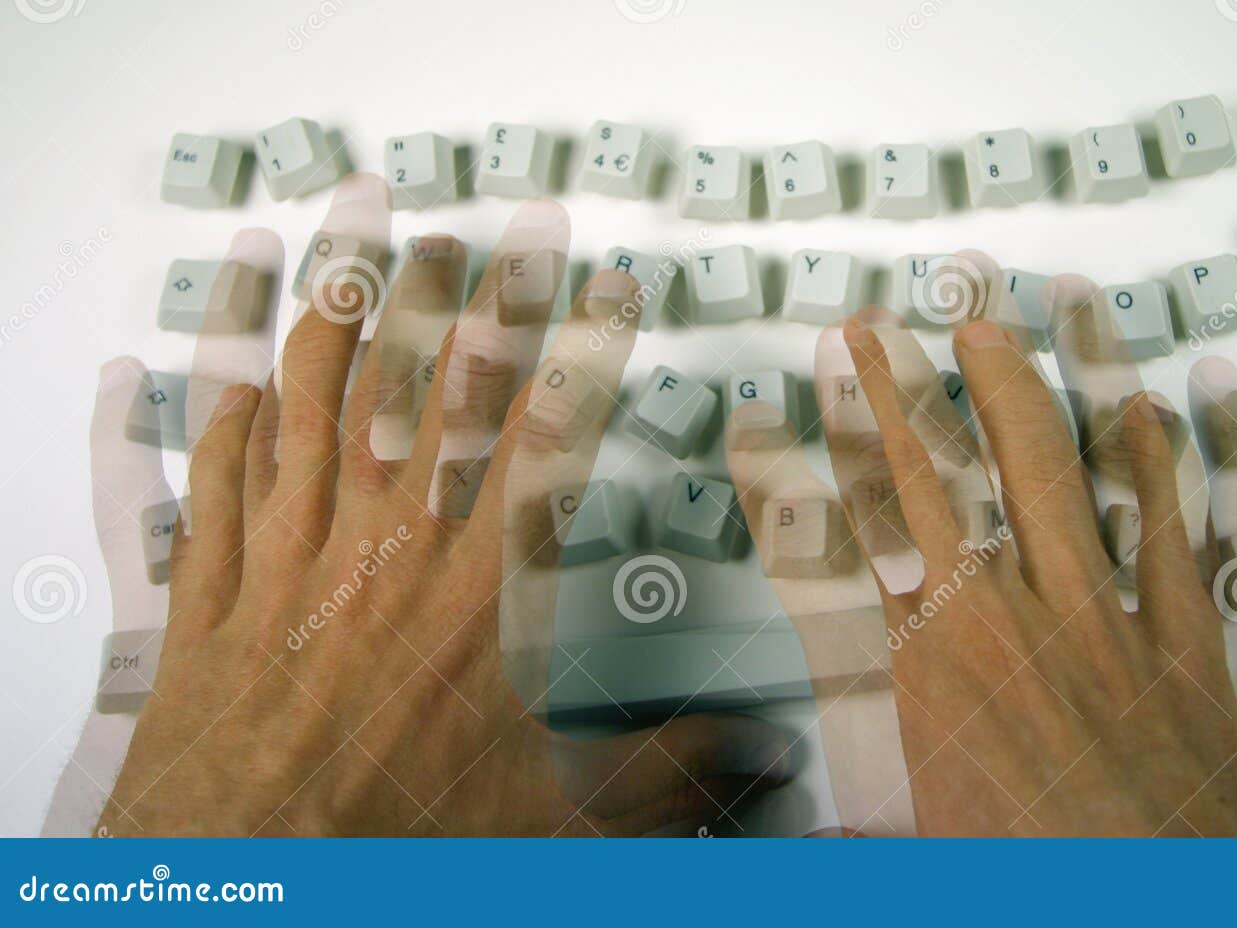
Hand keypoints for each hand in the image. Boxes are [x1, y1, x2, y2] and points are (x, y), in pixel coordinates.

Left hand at [94, 177, 789, 835]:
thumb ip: (667, 773)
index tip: (605, 288)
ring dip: (336, 310)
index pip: (542, 439)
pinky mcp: (216, 592)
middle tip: (488, 227)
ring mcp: (292, 560)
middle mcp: (384, 553)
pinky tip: (230, 365)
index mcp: (477, 597)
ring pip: (313, 404)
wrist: (250, 883)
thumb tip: (763, 758)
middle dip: (462, 298)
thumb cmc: (398, 846)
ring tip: (354, 234)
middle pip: (424, 392)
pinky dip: (218, 413)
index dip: (579, 353)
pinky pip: (211, 477)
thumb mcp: (561, 818)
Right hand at [798, 298, 1236, 835]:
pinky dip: (1180, 457)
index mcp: (928, 676)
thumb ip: (849, 837)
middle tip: (880, 325)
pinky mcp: (1191, 639)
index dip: (794, 469)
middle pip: (943, 480)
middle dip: (905, 393)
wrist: (1167, 912)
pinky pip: (1189, 524)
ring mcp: (1106, 618)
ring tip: (1015, 310)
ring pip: (1063, 471)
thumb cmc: (1035, 884)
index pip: (839, 544)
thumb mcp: (911, 852)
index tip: (763, 412)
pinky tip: (1172, 395)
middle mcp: (1010, 622)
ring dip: (1033, 384)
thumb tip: (804, 853)